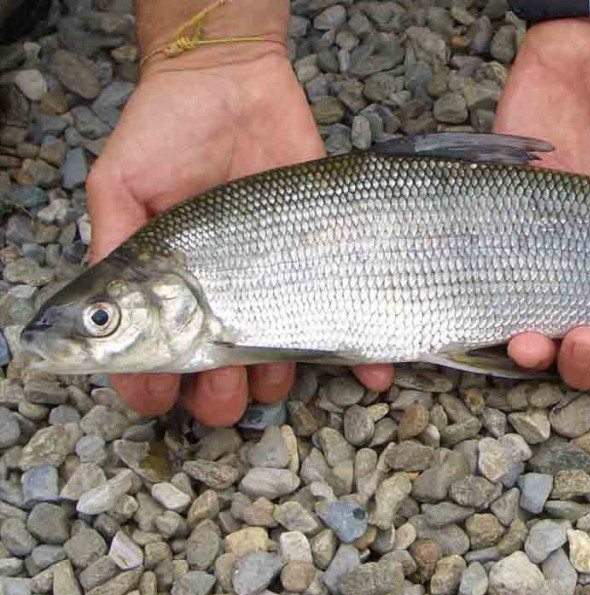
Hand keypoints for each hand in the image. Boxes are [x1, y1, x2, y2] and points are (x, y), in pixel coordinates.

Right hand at [87, 45, 392, 425]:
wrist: (237, 82)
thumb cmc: (169, 129)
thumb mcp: (122, 183)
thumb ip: (115, 245)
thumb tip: (99, 317)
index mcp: (168, 288)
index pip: (158, 354)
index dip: (152, 385)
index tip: (157, 398)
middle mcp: (224, 296)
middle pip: (218, 372)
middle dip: (216, 396)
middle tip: (218, 387)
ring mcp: (277, 285)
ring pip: (278, 360)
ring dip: (276, 383)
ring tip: (270, 379)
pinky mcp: (326, 264)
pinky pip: (346, 319)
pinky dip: (365, 357)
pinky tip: (372, 373)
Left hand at [495, 19, 589, 389]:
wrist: (585, 39)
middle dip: (588, 361)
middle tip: (588, 341)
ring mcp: (547, 248)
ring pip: (541, 327)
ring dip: (541, 353)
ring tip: (535, 344)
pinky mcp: (503, 225)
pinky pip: (495, 287)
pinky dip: (495, 319)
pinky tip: (501, 325)